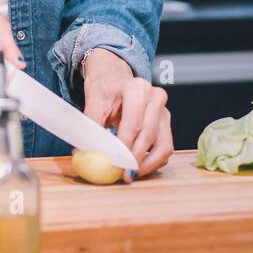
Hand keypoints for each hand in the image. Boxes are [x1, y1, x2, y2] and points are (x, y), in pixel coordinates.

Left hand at [80, 49, 173, 180]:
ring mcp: (164, 110)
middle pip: (148, 135)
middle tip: (123, 174)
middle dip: (135, 159)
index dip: (125, 148)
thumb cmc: (104, 90)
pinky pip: (165, 147)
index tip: (115, 164)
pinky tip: (139, 167)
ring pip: (163, 144)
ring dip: (149, 164)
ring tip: (132, 174)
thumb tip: (86, 153)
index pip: (133, 124)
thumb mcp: (93, 104)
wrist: (114, 78)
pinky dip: (154, 160)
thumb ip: (91, 128)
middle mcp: (155, 97)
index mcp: (137, 89)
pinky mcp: (166, 122)